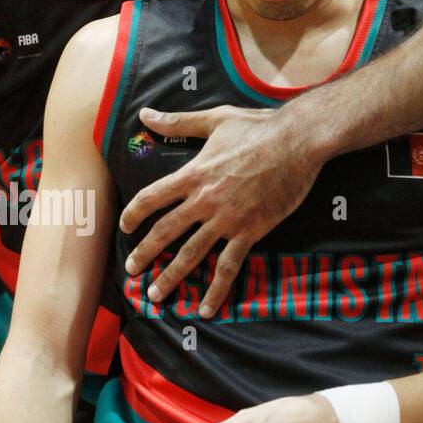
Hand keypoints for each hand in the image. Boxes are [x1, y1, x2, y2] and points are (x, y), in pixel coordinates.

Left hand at [119, 102, 323, 313]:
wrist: (298, 142)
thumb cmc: (258, 127)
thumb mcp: (214, 119)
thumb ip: (177, 122)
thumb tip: (145, 113)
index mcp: (192, 173)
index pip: (151, 198)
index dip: (133, 214)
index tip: (124, 227)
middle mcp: (204, 200)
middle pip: (164, 232)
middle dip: (144, 253)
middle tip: (131, 270)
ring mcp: (226, 219)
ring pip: (191, 254)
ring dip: (171, 277)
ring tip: (155, 295)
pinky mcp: (250, 232)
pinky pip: (228, 267)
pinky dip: (216, 291)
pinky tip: (205, 310)